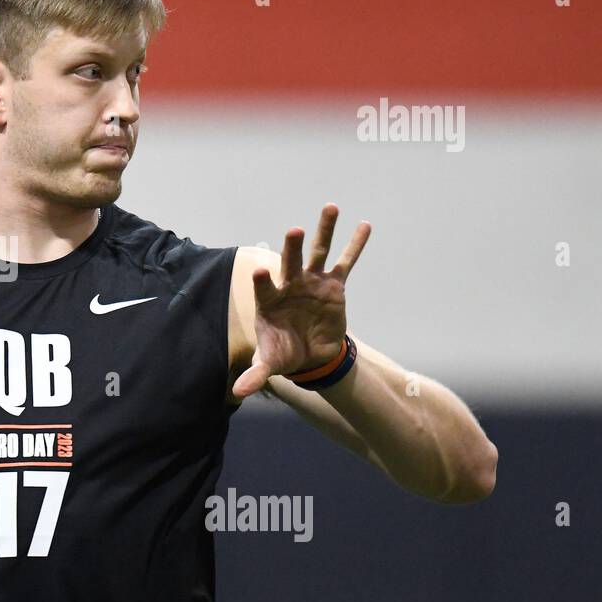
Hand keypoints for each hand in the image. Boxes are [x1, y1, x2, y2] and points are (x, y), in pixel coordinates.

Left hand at [232, 204, 370, 397]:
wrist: (309, 354)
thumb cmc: (284, 353)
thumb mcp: (270, 364)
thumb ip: (255, 374)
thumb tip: (237, 393)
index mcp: (270, 301)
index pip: (265, 288)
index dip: (264, 281)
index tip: (262, 271)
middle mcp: (290, 286)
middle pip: (290, 263)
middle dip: (292, 248)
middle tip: (295, 230)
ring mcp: (312, 282)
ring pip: (318, 253)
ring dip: (323, 231)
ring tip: (330, 207)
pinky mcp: (333, 285)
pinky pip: (346, 262)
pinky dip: (354, 245)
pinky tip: (364, 225)